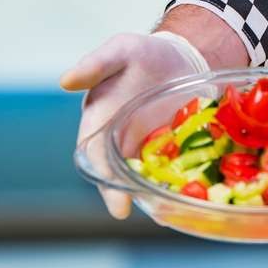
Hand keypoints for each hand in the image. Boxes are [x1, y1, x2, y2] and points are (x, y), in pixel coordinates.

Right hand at [61, 31, 206, 218]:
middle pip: (121, 177)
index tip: (118, 206)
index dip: (107, 182)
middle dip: (135, 198)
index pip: (98, 158)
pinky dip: (187, 181)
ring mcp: (150, 148)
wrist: (177, 55)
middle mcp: (122, 141)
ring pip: (149, 178)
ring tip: (178, 214)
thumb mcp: (119, 51)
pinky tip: (201, 195)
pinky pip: (178, 169)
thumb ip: (94, 65)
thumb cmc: (140, 54)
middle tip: (156, 216)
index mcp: (101, 123)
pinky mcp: (175, 148)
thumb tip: (66, 81)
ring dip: (161, 195)